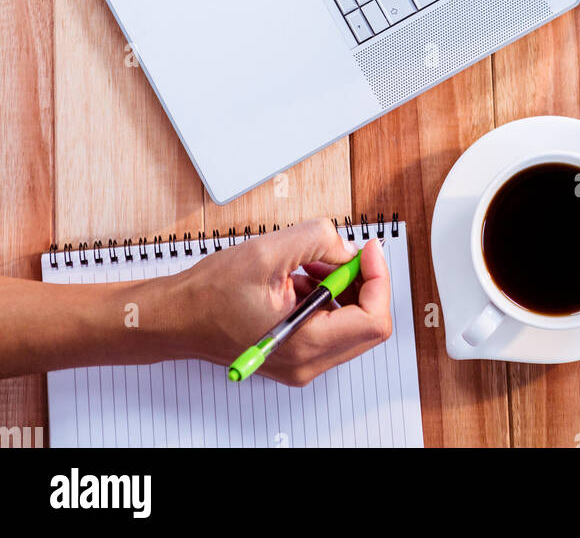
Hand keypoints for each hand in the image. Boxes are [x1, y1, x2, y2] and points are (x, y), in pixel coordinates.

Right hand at [168, 219, 391, 385]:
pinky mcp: (295, 353)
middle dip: (360, 281)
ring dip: (340, 285)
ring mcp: (302, 361)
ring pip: (349, 322)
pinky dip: (325, 296)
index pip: (373, 320)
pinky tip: (298, 276)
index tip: (368, 250)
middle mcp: (308, 362)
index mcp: (306, 345)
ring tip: (308, 263)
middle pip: (366, 323)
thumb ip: (317, 241)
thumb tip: (348, 247)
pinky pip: (329, 324)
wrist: (178, 317)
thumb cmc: (211, 294)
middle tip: (340, 251)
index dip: (378, 278)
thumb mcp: (269, 252)